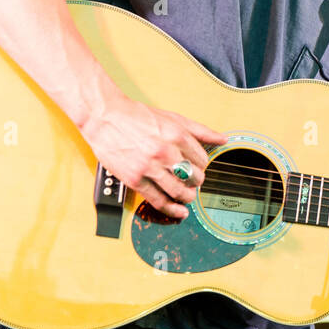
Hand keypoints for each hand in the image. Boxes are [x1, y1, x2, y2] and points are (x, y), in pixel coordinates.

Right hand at [78, 91, 227, 218]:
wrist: (105, 117)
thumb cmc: (137, 117)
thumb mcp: (173, 118)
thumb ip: (200, 130)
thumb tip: (223, 138)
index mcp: (177, 135)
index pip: (202, 160)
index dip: (202, 165)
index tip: (198, 167)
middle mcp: (165, 152)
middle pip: (194, 177)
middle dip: (196, 181)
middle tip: (193, 181)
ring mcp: (149, 167)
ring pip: (179, 191)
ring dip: (187, 196)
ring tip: (188, 195)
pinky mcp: (135, 180)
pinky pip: (158, 200)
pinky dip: (171, 209)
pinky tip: (179, 212)